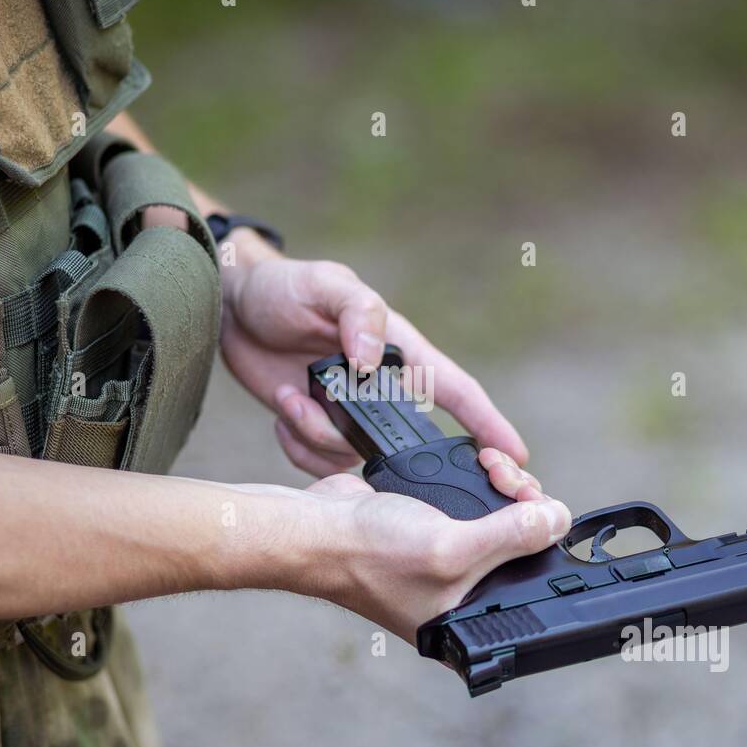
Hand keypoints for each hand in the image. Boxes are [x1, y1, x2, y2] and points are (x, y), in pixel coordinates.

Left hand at [219, 248, 529, 476]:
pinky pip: (319, 462)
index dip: (489, 424)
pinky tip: (283, 409)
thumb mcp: (324, 284)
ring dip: (318, 435)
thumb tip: (372, 359)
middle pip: (407, 440)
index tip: (516, 457)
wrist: (230, 309)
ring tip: (292, 397)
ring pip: (355, 457)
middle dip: (394, 457)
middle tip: (363, 449)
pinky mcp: (317, 429)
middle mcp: (381, 389)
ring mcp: (350, 414)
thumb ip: (356, 314)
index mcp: (398, 352)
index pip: (456, 391)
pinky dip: (296, 443)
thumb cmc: (284, 287)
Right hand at [301, 449, 570, 643]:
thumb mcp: (452, 550)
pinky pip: (478, 499)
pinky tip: (481, 462)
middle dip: (526, 502)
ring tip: (492, 465)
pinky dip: (484, 476)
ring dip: (508, 482)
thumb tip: (558, 520)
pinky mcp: (437, 525)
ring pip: (505, 514)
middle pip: (525, 542)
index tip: (538, 511)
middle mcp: (466, 592)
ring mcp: (450, 557)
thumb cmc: (370, 557)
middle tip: (507, 480)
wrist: (318, 528)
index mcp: (473, 619)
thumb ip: (511, 538)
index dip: (548, 542)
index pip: (535, 581)